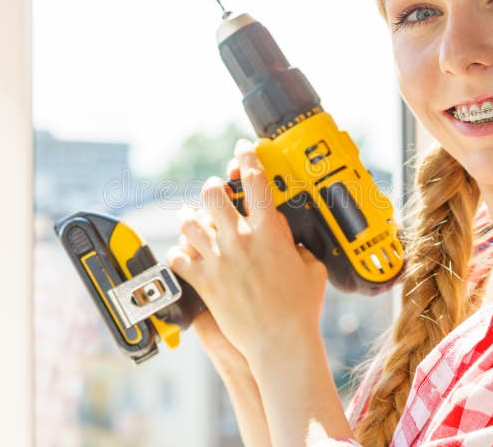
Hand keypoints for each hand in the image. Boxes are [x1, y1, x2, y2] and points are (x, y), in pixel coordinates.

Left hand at [170, 139, 328, 368]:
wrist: (280, 341)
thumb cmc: (301, 308)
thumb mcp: (313, 268)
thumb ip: (300, 247)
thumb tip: (291, 239)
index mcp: (270, 232)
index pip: (255, 182)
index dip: (247, 159)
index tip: (242, 150)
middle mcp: (240, 240)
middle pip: (214, 194)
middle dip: (214, 188)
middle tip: (217, 192)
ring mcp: (219, 260)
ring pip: (189, 222)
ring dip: (190, 217)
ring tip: (193, 218)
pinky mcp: (204, 282)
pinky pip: (179, 258)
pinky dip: (179, 253)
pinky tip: (185, 253)